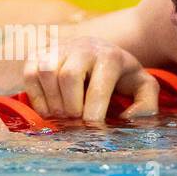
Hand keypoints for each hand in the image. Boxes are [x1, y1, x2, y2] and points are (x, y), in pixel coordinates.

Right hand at [22, 36, 158, 121]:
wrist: (100, 50)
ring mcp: (58, 48)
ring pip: (46, 72)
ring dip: (52, 101)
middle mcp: (82, 47)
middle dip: (71, 106)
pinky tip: (49, 108)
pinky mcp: (39, 54)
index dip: (94, 112)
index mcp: (110, 56)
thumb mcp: (142, 87)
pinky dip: (36, 96)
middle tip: (76, 121)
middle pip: (68, 76)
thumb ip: (146, 104)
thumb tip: (128, 118)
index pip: (98, 86)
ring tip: (63, 115)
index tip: (93, 128)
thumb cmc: (120, 76)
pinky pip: (29, 74)